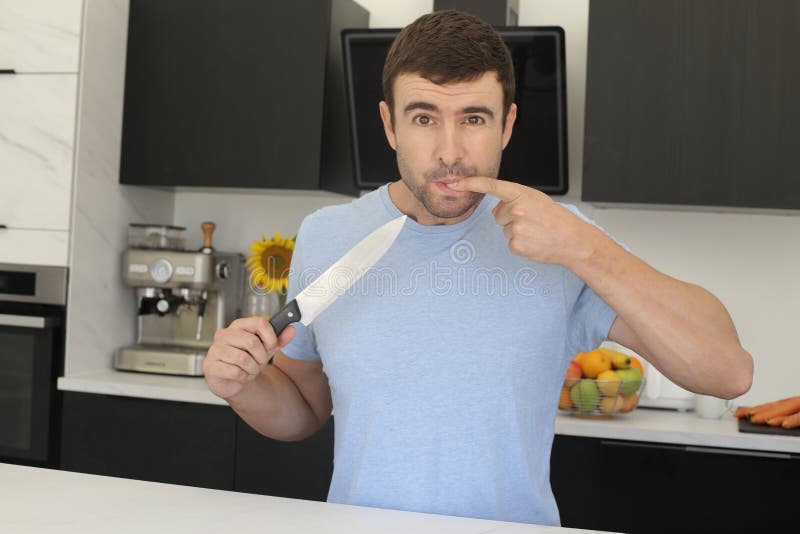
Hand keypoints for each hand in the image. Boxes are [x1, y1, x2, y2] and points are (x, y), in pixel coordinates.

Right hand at [203, 316, 295, 399]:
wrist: (234, 380)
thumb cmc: (248, 361)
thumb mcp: (266, 349)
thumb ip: (279, 339)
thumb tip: (292, 329)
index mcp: (238, 326)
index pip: (259, 322)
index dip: (270, 336)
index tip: (271, 346)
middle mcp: (224, 335)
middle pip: (252, 341)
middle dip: (261, 356)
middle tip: (259, 362)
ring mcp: (215, 350)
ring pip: (243, 358)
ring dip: (252, 368)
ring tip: (249, 369)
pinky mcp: (210, 366)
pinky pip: (234, 371)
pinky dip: (243, 377)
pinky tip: (240, 376)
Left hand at [447, 177, 597, 265]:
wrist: (572, 240)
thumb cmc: (555, 218)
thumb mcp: (536, 200)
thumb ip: (514, 200)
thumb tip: (496, 210)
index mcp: (522, 194)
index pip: (491, 186)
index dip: (471, 184)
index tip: (455, 183)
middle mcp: (517, 209)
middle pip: (497, 214)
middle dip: (510, 218)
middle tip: (532, 221)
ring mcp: (516, 228)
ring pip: (504, 229)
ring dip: (517, 231)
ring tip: (535, 231)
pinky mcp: (516, 245)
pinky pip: (509, 242)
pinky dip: (520, 243)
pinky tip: (534, 241)